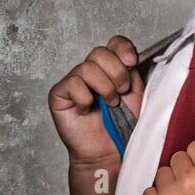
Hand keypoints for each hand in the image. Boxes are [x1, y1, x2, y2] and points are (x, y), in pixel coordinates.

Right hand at [47, 36, 144, 166]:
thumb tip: (131, 56)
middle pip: (100, 52)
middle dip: (117, 73)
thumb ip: (132, 72)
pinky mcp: (59, 94)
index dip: (123, 49)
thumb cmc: (122, 126)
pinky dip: (85, 98)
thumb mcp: (136, 94)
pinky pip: (73, 84)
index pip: (113, 43)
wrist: (110, 152)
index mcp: (110, 67)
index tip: (132, 63)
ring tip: (109, 104)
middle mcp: (90, 71)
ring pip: (87, 67)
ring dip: (104, 88)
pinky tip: (88, 110)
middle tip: (122, 93)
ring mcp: (73, 81)